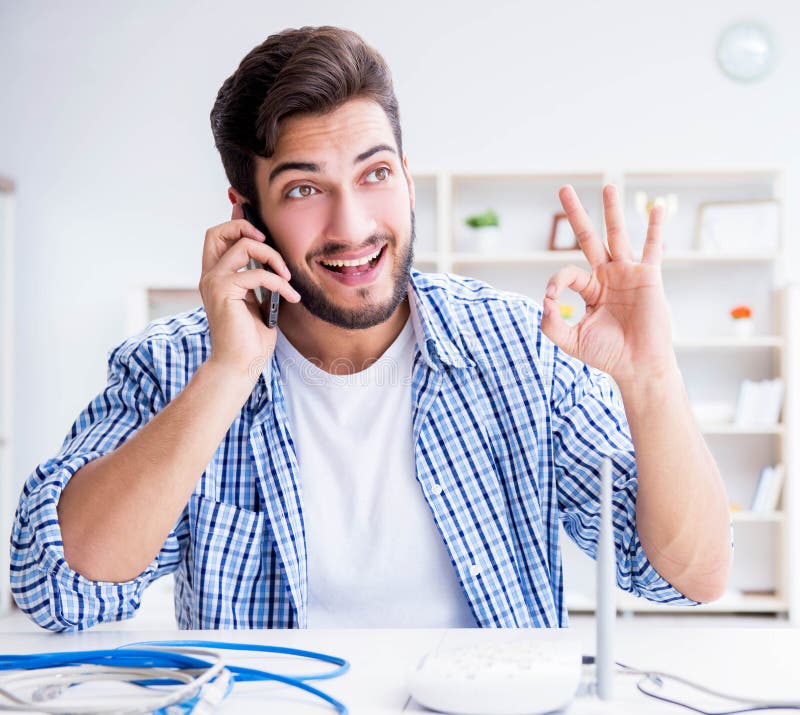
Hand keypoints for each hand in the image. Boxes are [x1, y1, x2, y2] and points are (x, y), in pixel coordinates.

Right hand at [199, 203, 300, 381]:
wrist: (241, 364)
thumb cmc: (251, 338)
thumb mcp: (259, 301)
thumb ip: (260, 280)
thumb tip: (275, 260)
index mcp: (216, 277)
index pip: (217, 238)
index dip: (235, 222)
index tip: (257, 221)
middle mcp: (210, 276)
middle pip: (217, 231)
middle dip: (244, 227)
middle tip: (267, 243)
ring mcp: (213, 282)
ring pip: (242, 246)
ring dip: (272, 257)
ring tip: (287, 277)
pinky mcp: (223, 291)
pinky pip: (257, 273)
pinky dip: (279, 282)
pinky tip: (291, 297)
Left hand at [540, 185, 674, 386]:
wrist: (637, 366)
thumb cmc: (607, 355)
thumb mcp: (571, 341)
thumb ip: (551, 324)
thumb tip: (545, 300)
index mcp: (590, 289)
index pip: (568, 272)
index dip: (558, 281)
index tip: (554, 296)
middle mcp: (607, 277)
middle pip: (588, 238)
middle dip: (576, 214)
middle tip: (563, 188)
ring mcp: (628, 274)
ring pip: (617, 235)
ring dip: (612, 210)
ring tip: (608, 185)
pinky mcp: (648, 276)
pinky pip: (651, 248)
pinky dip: (655, 228)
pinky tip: (656, 206)